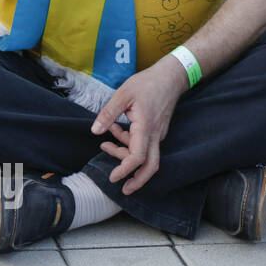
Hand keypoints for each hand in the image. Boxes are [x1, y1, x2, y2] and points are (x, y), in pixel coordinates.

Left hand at [90, 57, 188, 194]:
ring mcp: (158, 134)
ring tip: (105, 145)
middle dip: (137, 180)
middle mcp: (155, 135)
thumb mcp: (122, 95)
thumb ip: (108, 114)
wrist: (170, 77)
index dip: (125, 170)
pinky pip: (144, 144)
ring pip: (145, 155)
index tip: (113, 178)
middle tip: (122, 188)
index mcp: (146, 127)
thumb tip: (95, 131)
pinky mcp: (156, 130)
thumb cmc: (146, 83)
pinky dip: (129, 143)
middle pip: (151, 166)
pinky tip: (114, 130)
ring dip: (125, 155)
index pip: (138, 157)